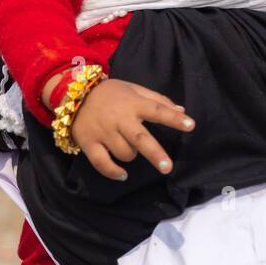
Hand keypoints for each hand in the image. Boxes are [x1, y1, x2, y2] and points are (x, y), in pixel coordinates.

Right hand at [69, 78, 195, 180]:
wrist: (74, 95)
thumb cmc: (111, 93)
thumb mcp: (134, 89)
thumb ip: (158, 99)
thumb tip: (182, 110)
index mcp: (133, 103)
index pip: (157, 110)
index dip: (174, 118)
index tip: (191, 125)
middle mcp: (119, 118)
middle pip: (140, 138)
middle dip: (155, 153)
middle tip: (167, 168)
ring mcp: (103, 132)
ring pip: (124, 153)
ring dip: (132, 155)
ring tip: (130, 148)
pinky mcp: (88, 143)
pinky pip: (102, 163)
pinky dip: (113, 172)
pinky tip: (122, 175)